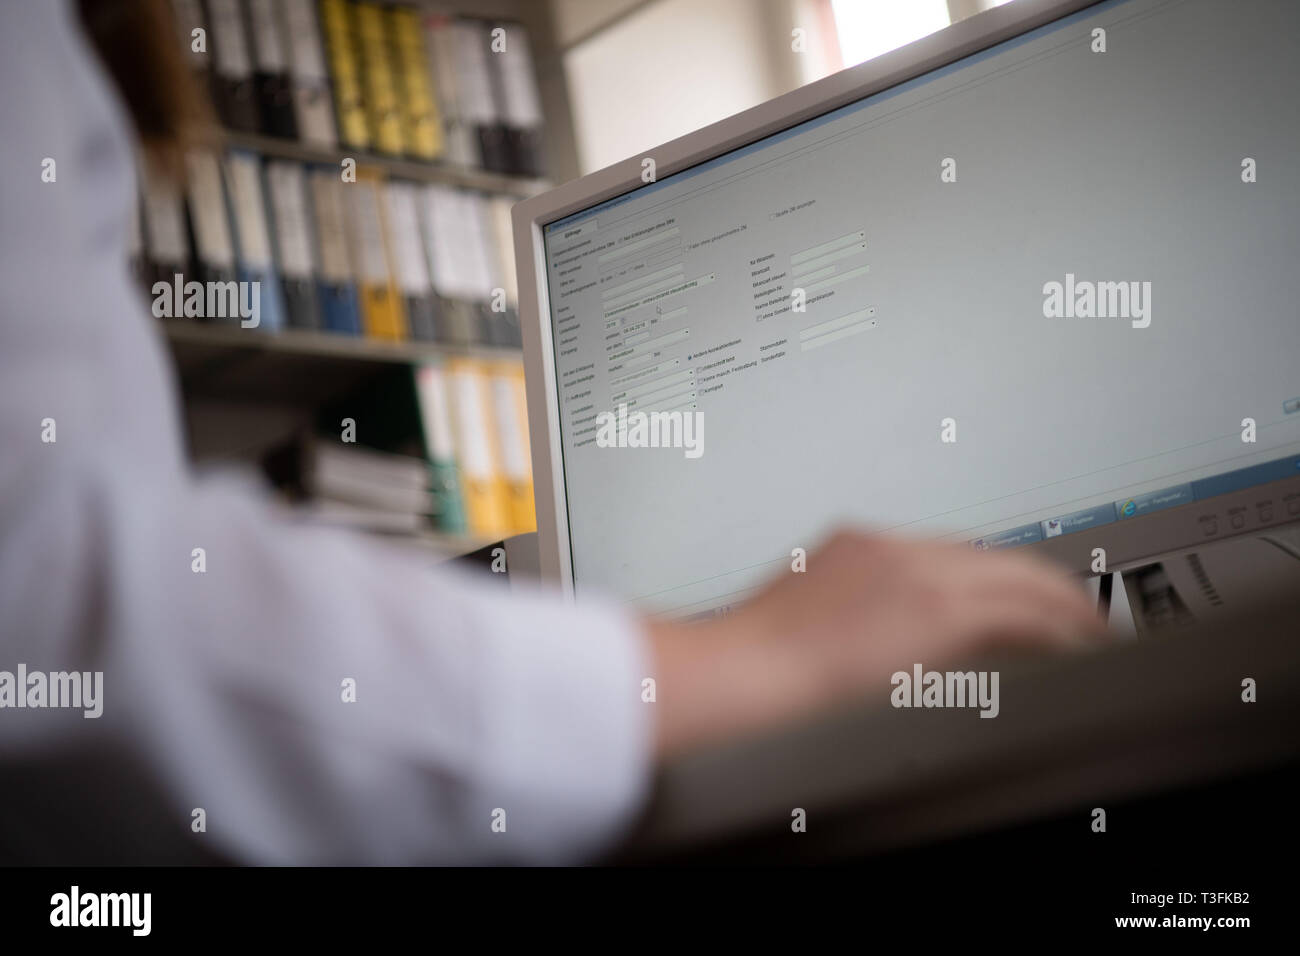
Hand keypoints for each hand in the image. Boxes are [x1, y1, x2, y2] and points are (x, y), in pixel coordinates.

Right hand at [646, 529, 1105, 756]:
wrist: (742, 673)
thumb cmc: (751, 661)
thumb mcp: (801, 615)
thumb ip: (844, 610)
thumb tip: (869, 640)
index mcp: (857, 545)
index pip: (947, 554)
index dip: (990, 576)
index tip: (1011, 595)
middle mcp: (894, 547)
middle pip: (990, 556)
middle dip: (1037, 582)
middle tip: (1073, 608)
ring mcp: (919, 572)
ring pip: (1017, 577)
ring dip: (1059, 603)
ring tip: (1090, 627)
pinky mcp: (938, 610)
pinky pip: (1022, 613)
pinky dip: (1057, 627)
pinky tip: (1078, 643)